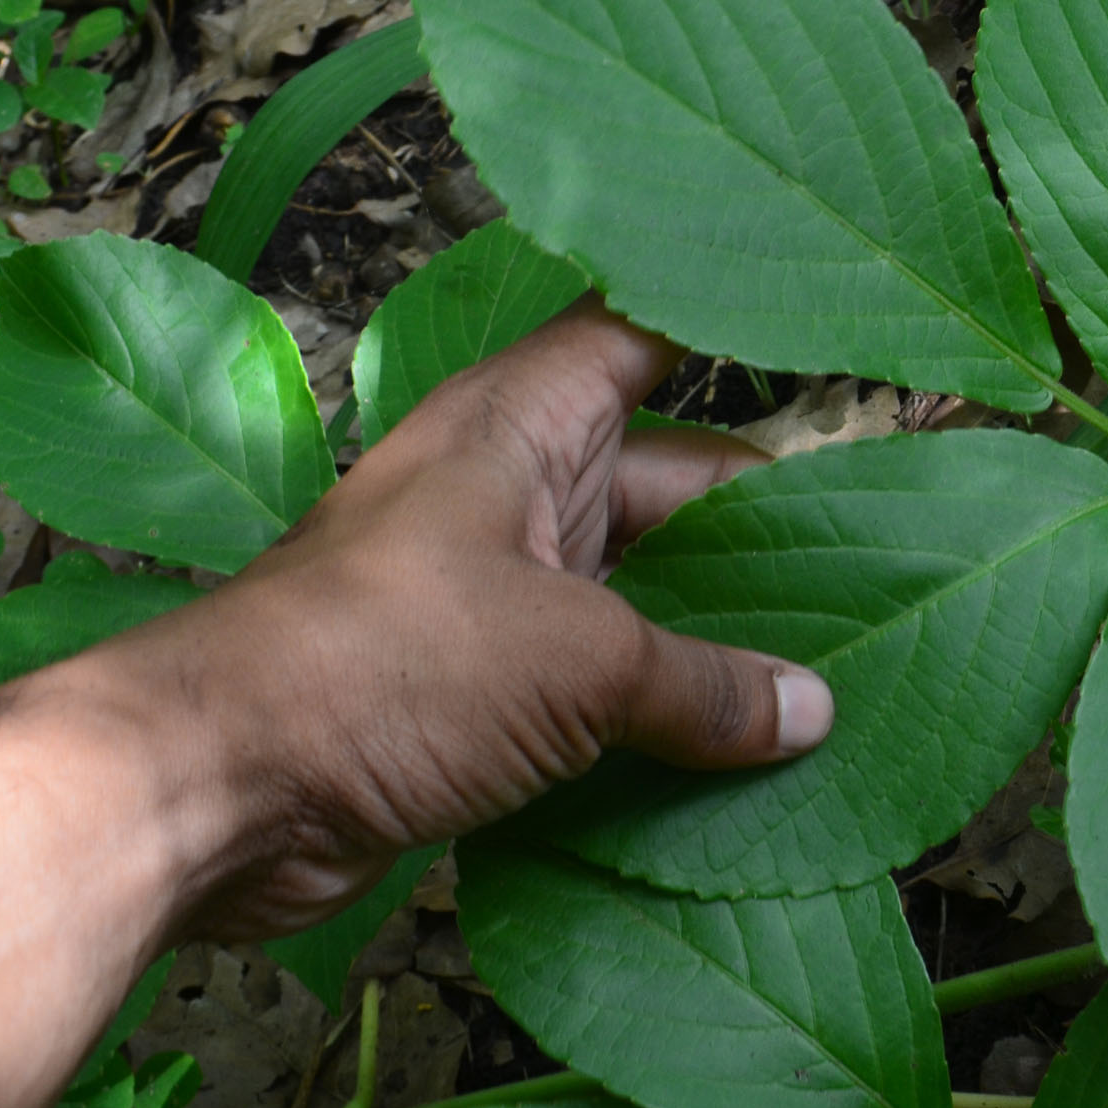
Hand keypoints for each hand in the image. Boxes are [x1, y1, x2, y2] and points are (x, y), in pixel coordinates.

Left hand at [70, 301, 832, 942]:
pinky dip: (664, 714)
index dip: (734, 320)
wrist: (215, 786)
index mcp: (524, 422)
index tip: (844, 333)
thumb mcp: (578, 660)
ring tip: (848, 668)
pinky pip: (598, 686)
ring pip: (640, 593)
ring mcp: (491, 593)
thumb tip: (815, 709)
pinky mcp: (474, 692)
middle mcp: (510, 490)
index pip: (646, 330)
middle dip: (768, 522)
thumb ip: (705, 681)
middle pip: (672, 479)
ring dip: (719, 635)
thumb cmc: (384, 664)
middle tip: (892, 563)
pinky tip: (752, 753)